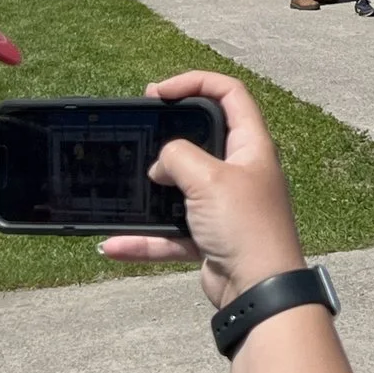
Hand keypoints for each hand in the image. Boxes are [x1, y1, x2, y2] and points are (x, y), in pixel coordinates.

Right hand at [100, 72, 304, 308]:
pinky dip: (144, 239)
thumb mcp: (209, 178)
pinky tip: (114, 244)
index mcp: (251, 146)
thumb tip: (162, 163)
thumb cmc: (246, 227)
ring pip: (181, 187)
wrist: (259, 290)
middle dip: (169, 131)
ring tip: (128, 182)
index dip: (196, 81)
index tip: (160, 91)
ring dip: (153, 190)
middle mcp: (240, 171)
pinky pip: (170, 232)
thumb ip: (179, 156)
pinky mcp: (209, 237)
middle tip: (141, 126)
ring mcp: (224, 205)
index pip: (230, 94)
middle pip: (202, 136)